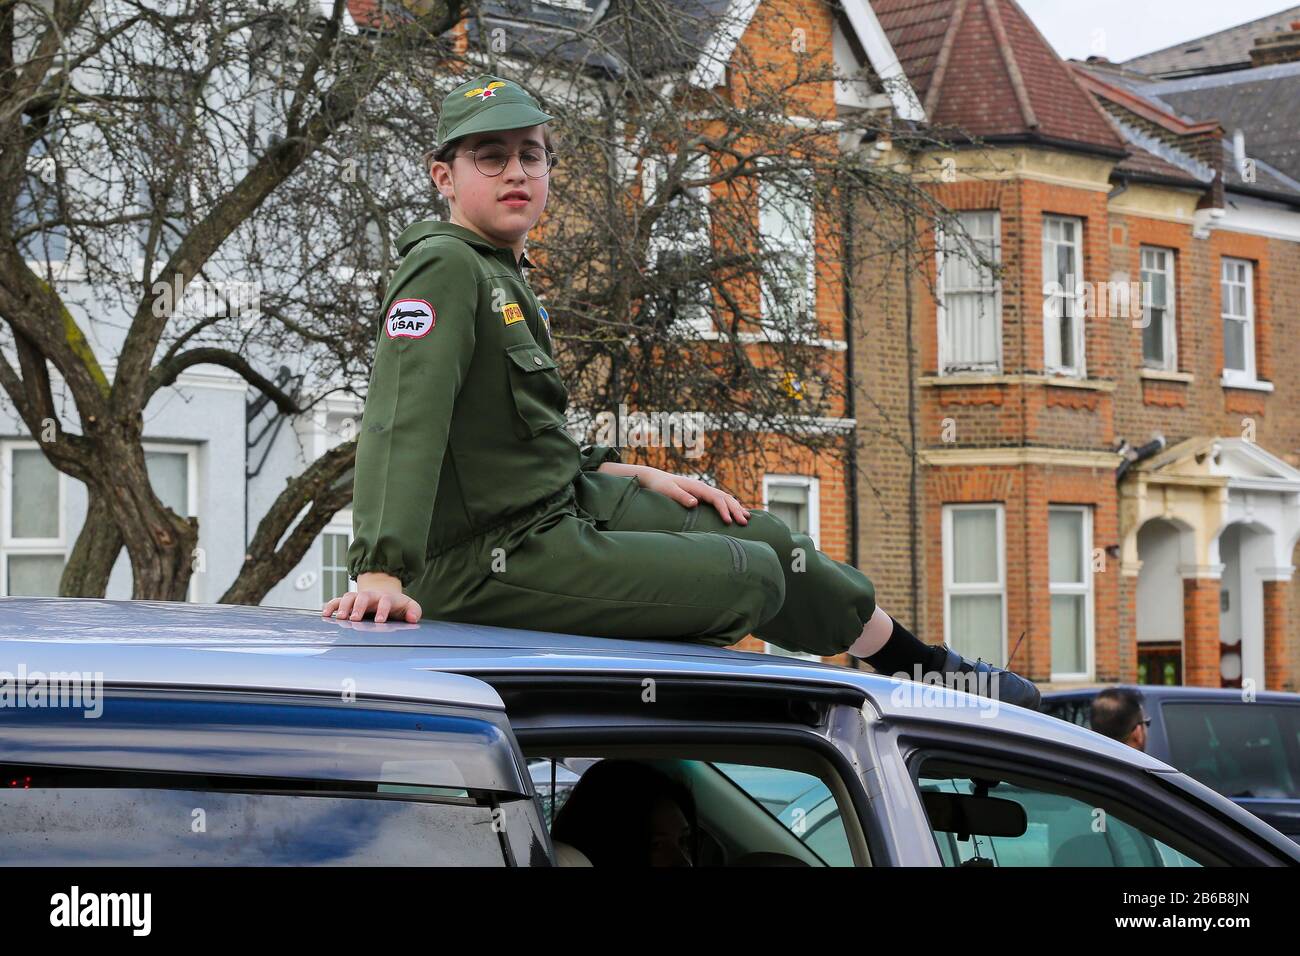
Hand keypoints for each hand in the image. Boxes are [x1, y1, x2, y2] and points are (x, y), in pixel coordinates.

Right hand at [322, 574, 421, 623]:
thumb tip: (413, 618)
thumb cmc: (396, 605)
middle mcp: (371, 596)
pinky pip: (336, 601)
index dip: (382, 610)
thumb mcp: (408, 606)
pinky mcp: (348, 602)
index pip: (385, 601)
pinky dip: (330, 606)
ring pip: (348, 597)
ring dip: (343, 606)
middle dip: (359, 607)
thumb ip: (414, 611)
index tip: (379, 620)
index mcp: (386, 598)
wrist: (383, 594)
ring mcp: (358, 598)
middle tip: (355, 619)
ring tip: (340, 618)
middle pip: (364, 597)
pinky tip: (325, 614)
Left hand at [635, 467, 749, 524]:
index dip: (724, 510)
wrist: (654, 478)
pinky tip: (736, 513)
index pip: (716, 499)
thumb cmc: (660, 486)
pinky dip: (730, 506)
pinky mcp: (702, 495)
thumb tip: (696, 503)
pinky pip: (720, 500)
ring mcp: (704, 491)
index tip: (730, 522)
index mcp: (698, 487)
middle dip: (736, 510)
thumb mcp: (668, 491)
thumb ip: (681, 497)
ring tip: (747, 518)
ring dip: (737, 507)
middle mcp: (703, 488)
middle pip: (725, 498)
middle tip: (745, 523)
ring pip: (725, 498)